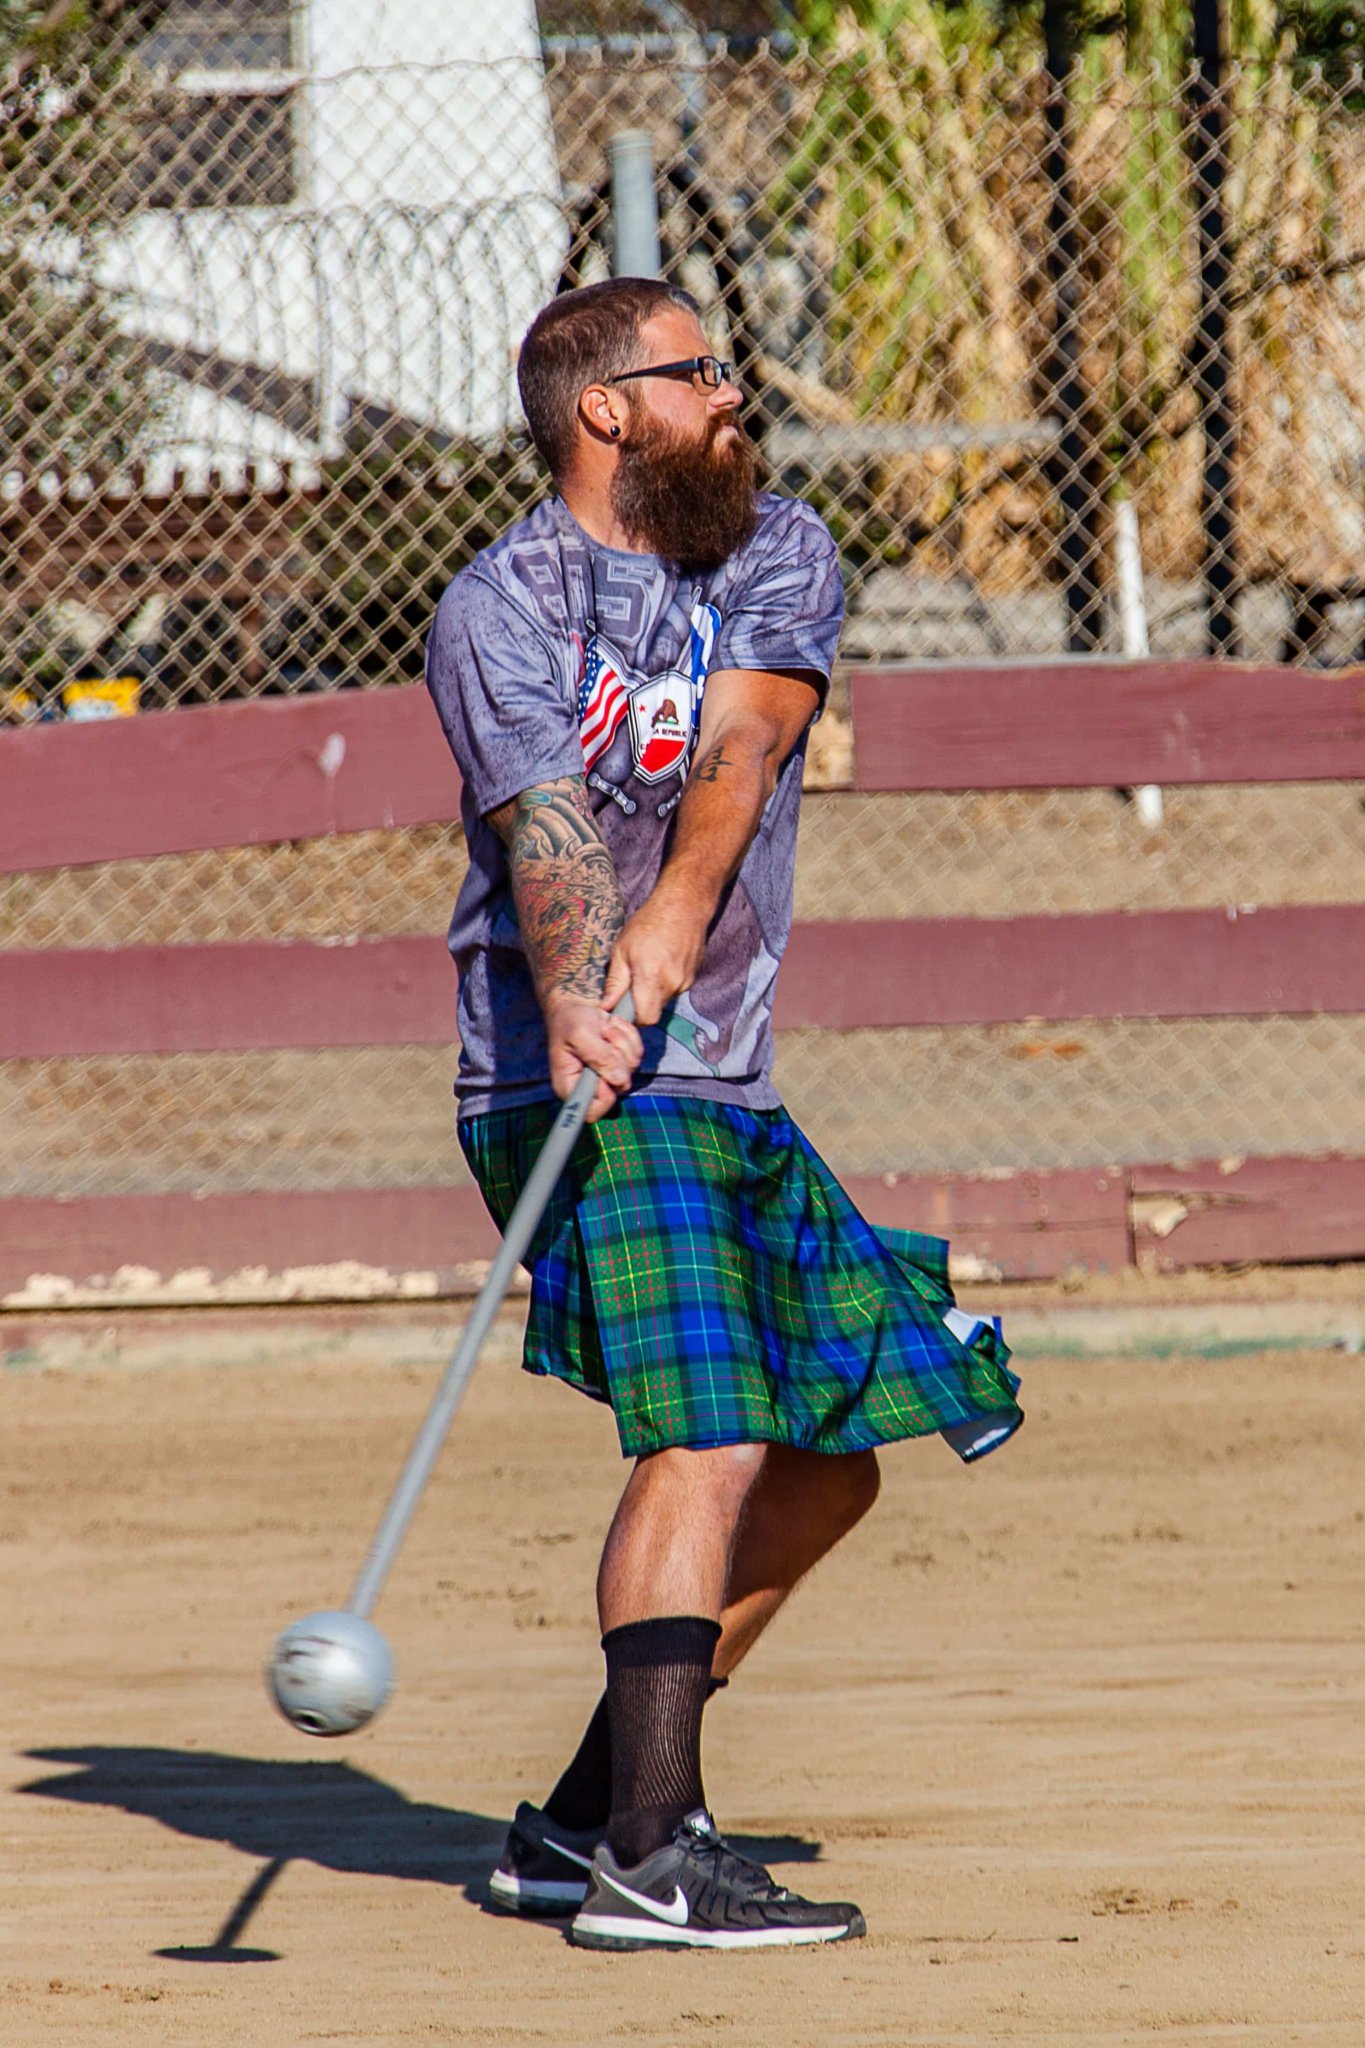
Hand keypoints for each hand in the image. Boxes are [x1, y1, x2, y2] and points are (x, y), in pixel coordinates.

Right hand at [544, 993, 642, 1122]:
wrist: (576, 1006)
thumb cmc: (570, 1021)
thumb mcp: (581, 1035)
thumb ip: (599, 1058)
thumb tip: (620, 1080)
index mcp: (570, 1087)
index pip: (591, 1112)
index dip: (604, 1095)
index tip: (603, 1073)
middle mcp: (591, 1086)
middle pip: (619, 1087)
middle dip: (615, 1056)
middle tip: (600, 1036)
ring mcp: (609, 1075)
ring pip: (631, 1067)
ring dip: (620, 1041)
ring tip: (602, 1028)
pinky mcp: (621, 1062)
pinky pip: (638, 1053)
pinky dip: (628, 1036)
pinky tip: (611, 1027)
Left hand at [603, 887, 707, 1026]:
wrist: (684, 905)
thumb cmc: (648, 923)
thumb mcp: (621, 950)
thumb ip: (615, 982)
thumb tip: (606, 1006)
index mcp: (652, 978)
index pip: (645, 1019)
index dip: (633, 1019)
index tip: (623, 1008)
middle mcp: (672, 984)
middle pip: (654, 1010)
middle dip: (641, 1002)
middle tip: (631, 981)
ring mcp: (686, 981)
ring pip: (664, 999)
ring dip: (653, 990)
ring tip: (648, 965)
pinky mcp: (693, 976)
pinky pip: (674, 988)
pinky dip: (665, 981)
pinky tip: (661, 961)